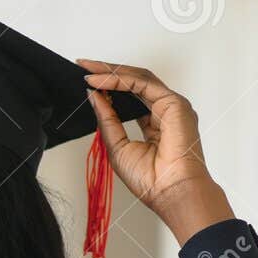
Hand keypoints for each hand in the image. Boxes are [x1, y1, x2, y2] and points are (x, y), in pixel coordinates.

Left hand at [78, 59, 234, 242]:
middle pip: (134, 82)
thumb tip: (94, 97)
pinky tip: (101, 81)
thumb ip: (108, 120)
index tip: (87, 82)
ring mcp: (171, 105)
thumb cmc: (152, 180)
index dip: (108, 87)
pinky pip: (142, 84)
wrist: (170, 192)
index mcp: (154, 123)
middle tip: (84, 66)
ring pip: (138, 78)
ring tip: (88, 70)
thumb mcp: (117, 147)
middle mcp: (163, 111)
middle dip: (107, 72)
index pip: (130, 96)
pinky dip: (120, 80)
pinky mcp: (173, 103)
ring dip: (111, 72)